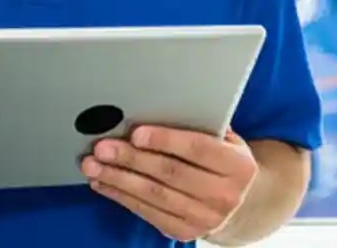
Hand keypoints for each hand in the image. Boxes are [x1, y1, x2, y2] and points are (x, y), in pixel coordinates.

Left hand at [82, 126, 257, 242]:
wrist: (243, 203)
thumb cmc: (224, 159)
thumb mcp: (226, 139)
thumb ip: (202, 124)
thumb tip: (160, 103)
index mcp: (238, 166)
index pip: (198, 149)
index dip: (165, 140)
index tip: (136, 133)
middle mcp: (225, 195)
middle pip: (170, 173)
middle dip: (132, 158)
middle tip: (103, 146)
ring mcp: (205, 218)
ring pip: (153, 195)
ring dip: (119, 179)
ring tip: (93, 164)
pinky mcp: (184, 232)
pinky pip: (147, 212)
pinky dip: (121, 196)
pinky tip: (103, 182)